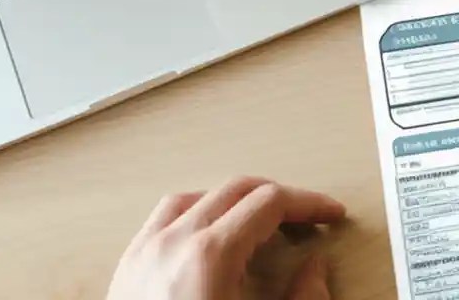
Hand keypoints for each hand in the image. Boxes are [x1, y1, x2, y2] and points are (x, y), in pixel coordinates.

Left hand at [107, 177, 345, 299]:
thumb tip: (314, 268)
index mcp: (211, 254)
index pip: (270, 202)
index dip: (309, 203)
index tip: (331, 214)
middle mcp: (173, 242)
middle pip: (237, 190)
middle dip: (279, 199)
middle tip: (306, 220)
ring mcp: (144, 252)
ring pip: (197, 197)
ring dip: (235, 202)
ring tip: (259, 225)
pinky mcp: (126, 269)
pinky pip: (163, 218)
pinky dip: (195, 214)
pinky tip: (209, 238)